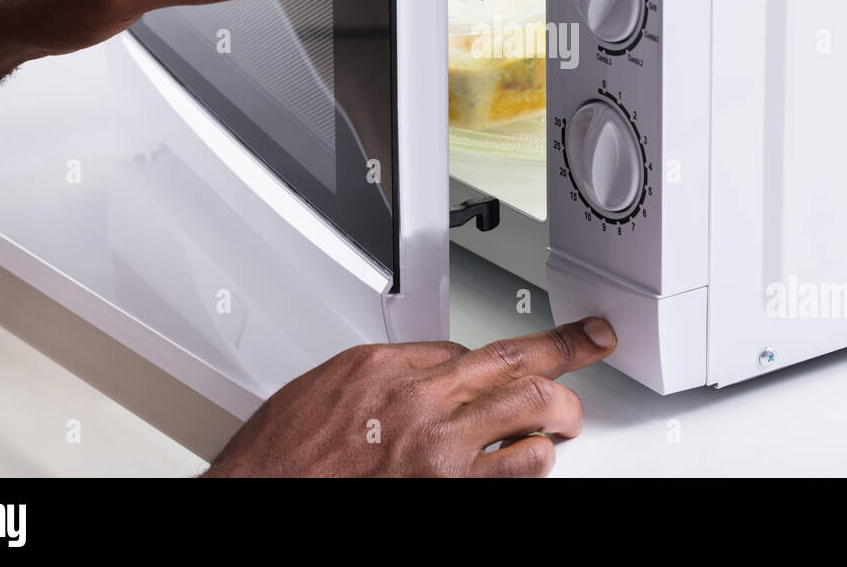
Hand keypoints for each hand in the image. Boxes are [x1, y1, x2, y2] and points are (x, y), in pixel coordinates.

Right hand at [204, 318, 617, 477]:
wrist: (258, 497)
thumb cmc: (280, 457)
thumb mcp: (327, 387)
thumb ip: (385, 376)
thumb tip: (426, 371)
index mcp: (384, 369)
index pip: (465, 348)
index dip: (497, 357)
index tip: (524, 355)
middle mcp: (418, 405)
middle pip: (513, 368)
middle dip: (563, 356)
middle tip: (588, 349)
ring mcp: (437, 455)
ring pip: (529, 418)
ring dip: (558, 418)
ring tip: (565, 422)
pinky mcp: (449, 494)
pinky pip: (515, 475)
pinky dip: (533, 466)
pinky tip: (534, 462)